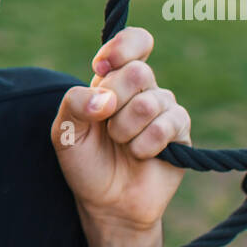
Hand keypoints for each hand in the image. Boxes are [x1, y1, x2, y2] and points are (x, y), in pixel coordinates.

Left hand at [50, 27, 190, 233]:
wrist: (107, 204)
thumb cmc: (86, 164)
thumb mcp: (66, 132)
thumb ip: (75, 104)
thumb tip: (105, 98)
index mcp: (114, 81)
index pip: (133, 42)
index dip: (122, 47)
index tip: (101, 67)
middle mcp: (142, 89)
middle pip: (137, 72)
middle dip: (114, 102)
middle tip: (106, 126)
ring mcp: (164, 108)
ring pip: (150, 102)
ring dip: (126, 130)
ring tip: (122, 146)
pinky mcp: (181, 131)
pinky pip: (168, 125)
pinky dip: (145, 144)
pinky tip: (140, 155)